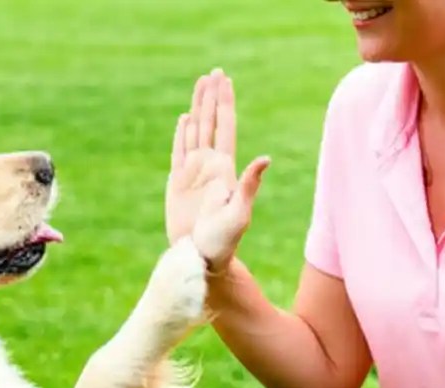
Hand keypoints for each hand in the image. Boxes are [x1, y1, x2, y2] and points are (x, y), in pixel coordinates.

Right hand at [166, 69, 270, 271]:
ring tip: (199, 86)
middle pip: (210, 122)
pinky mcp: (177, 183)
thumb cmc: (224, 241)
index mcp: (224, 168)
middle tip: (214, 73)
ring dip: (197, 108)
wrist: (201, 258)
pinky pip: (179, 151)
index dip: (224, 102)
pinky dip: (181, 134)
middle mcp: (210, 166)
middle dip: (211, 97)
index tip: (225, 80)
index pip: (225, 126)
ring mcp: (193, 173)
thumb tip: (266, 158)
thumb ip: (249, 184)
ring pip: (194, 131)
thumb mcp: (240, 212)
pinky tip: (185, 119)